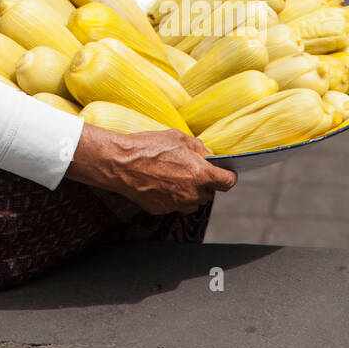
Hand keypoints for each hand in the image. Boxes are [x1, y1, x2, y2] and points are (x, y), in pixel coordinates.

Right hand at [67, 122, 236, 214]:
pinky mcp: (162, 210)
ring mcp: (177, 204)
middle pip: (209, 194)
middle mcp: (192, 193)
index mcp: (200, 174)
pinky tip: (159, 182)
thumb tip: (207, 154)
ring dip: (189, 192)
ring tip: (173, 176)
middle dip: (204, 183)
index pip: (228, 182)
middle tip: (190, 169)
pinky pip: (174, 205)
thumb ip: (197, 147)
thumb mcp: (176, 137)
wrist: (120, 163)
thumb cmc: (147, 147)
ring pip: (192, 202)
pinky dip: (171, 196)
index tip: (224, 173)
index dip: (228, 176)